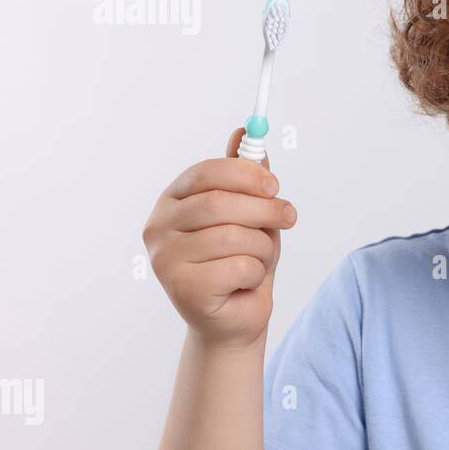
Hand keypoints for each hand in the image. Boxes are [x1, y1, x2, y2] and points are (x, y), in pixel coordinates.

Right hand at [142, 128, 297, 348]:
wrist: (235, 317)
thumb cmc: (240, 260)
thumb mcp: (250, 213)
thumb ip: (245, 176)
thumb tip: (243, 132)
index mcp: (172, 200)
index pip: (206, 173)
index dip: (246, 174)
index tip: (275, 185)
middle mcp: (159, 227)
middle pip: (220, 203)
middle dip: (265, 209)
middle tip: (289, 216)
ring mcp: (165, 259)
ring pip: (234, 236)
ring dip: (263, 247)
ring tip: (260, 259)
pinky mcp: (183, 288)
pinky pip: (239, 266)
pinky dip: (256, 273)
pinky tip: (245, 282)